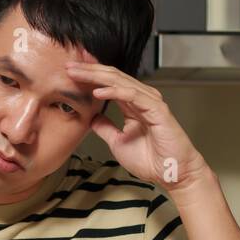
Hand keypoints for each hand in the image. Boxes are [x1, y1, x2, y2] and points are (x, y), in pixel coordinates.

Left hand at [66, 60, 211, 197]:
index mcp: (133, 104)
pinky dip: (115, 92)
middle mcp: (141, 98)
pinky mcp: (157, 110)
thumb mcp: (118, 142)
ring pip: (120, 82)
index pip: (108, 83)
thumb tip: (92, 119)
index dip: (89, 77)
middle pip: (112, 77)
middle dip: (89, 71)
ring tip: (77, 74)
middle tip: (68, 66)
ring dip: (97, 76)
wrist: (171, 173)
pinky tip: (98, 91)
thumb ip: (106, 128)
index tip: (69, 73)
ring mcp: (150, 102)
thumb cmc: (151, 160)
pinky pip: (133, 96)